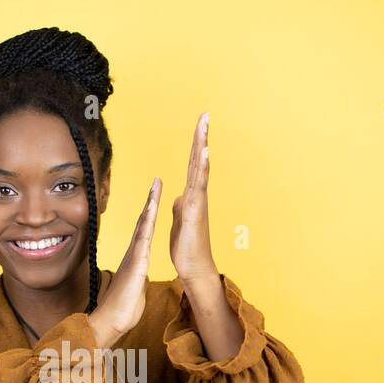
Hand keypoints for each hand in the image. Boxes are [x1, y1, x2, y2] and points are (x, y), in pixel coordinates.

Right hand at [89, 177, 160, 347]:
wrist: (111, 322)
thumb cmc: (122, 310)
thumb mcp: (134, 289)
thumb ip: (137, 278)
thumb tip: (138, 274)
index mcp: (136, 259)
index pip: (144, 231)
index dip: (150, 213)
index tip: (155, 197)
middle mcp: (134, 253)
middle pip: (143, 222)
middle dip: (150, 201)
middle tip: (156, 181)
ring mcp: (135, 257)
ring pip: (144, 226)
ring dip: (151, 205)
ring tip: (156, 186)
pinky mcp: (137, 264)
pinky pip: (144, 239)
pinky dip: (148, 223)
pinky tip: (153, 209)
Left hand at [169, 112, 218, 285]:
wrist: (193, 267)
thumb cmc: (187, 247)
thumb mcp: (178, 221)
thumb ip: (179, 207)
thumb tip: (178, 198)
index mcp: (191, 196)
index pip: (192, 165)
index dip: (195, 146)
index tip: (199, 125)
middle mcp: (197, 194)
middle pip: (198, 160)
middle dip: (201, 137)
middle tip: (205, 115)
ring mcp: (198, 200)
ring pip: (200, 168)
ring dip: (202, 145)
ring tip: (204, 125)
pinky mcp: (195, 209)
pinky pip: (199, 184)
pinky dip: (202, 167)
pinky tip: (205, 152)